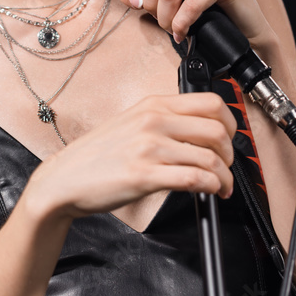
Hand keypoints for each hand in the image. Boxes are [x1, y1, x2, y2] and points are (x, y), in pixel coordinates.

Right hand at [26, 93, 236, 219]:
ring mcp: (149, 147)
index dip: (232, 122)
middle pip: (217, 128)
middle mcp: (154, 120)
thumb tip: (201, 131)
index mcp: (154, 104)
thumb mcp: (133, 123)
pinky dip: (211, 187)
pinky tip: (209, 192)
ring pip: (210, 156)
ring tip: (222, 186)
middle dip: (231, 153)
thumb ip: (165, 121)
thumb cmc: (97, 155)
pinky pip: (193, 178)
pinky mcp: (144, 174)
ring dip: (225, 176)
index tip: (231, 139)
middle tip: (227, 166)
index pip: (211, 102)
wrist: (64, 179)